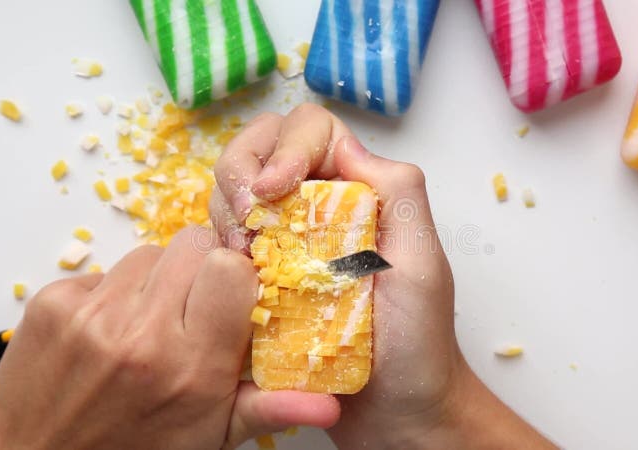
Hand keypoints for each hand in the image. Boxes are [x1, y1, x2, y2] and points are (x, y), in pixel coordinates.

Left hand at [0, 226, 338, 449]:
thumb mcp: (211, 436)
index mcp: (194, 368)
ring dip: (157, 278)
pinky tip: (109, 330)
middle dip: (200, 266)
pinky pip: (104, 268)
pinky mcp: (54, 303)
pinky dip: (113, 291)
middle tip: (192, 304)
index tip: (231, 295)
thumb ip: (270, 409)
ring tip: (148, 322)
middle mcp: (144, 336)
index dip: (236, 274)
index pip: (232, 268)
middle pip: (193, 243)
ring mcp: (94, 316)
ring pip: (149, 251)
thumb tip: (329, 406)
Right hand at [212, 104, 555, 448]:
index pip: (309, 132)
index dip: (283, 148)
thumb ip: (399, 191)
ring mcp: (284, 247)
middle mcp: (317, 210)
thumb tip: (343, 147)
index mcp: (357, 193)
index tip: (272, 191)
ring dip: (226, 214)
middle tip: (246, 222)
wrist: (396, 415)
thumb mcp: (422, 261)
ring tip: (242, 257)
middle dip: (240, 174)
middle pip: (260, 153)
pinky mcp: (260, 284)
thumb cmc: (418, 345)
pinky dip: (215, 253)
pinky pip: (222, 249)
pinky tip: (231, 278)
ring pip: (233, 196)